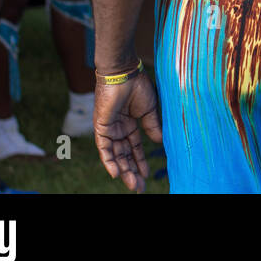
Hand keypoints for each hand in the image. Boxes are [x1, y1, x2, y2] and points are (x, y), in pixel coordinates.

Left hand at [94, 70, 161, 192]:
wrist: (124, 74)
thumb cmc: (137, 86)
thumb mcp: (149, 110)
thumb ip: (152, 127)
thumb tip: (159, 142)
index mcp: (129, 124)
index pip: (134, 148)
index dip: (140, 161)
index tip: (147, 175)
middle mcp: (117, 129)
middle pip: (124, 155)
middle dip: (132, 171)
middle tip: (140, 187)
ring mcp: (108, 129)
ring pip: (115, 155)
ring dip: (123, 170)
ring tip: (133, 184)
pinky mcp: (101, 127)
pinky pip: (103, 148)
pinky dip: (109, 161)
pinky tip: (116, 173)